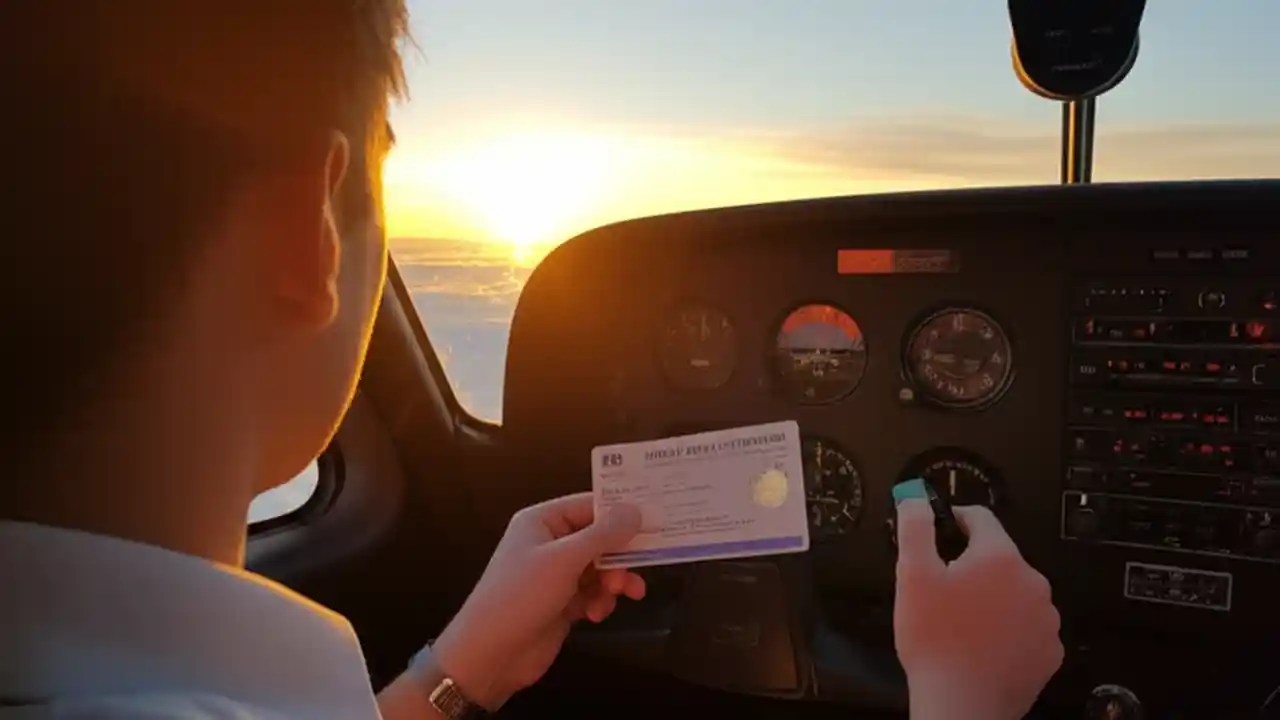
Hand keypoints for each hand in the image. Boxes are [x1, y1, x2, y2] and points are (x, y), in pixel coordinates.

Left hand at [427, 493, 644, 709]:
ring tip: (618, 595)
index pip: (589, 505)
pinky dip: (599, 602)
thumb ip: (603, 535)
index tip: (654, 518)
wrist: (490, 655)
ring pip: (600, 569)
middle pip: (599, 538)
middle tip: (640, 566)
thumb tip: (635, 510)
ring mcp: (554, 575)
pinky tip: (596, 615)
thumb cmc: (521, 596)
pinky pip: (592, 593)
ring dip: (612, 582)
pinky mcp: (561, 603)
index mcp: (542, 521)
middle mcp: (549, 543)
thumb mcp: (564, 561)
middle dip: (619, 555)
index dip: (620, 511)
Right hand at [894, 500, 1062, 719]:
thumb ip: (915, 527)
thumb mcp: (912, 574)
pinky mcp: (1051, 652)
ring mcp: (1047, 619)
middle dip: (973, 566)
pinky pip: (1027, 627)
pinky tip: (984, 644)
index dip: (956, 518)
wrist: (961, 705)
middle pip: (999, 558)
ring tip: (964, 621)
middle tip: (944, 589)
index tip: (940, 528)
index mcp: (1000, 557)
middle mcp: (1033, 582)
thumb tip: (915, 497)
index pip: (981, 518)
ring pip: (1015, 594)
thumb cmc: (934, 638)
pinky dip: (1008, 629)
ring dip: (994, 598)